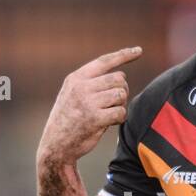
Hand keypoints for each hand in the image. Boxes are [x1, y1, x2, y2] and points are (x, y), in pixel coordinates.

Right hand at [37, 46, 142, 167]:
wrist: (56, 145)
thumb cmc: (68, 120)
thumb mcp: (72, 94)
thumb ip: (90, 83)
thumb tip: (121, 77)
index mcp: (76, 78)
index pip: (105, 61)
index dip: (123, 55)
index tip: (139, 50)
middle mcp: (81, 87)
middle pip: (119, 79)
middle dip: (122, 90)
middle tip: (114, 103)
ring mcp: (88, 102)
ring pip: (121, 95)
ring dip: (120, 105)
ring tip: (110, 113)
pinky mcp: (95, 119)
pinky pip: (120, 112)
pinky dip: (120, 118)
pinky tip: (111, 122)